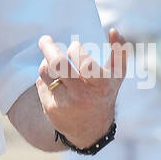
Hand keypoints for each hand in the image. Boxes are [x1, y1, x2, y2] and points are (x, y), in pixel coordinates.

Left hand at [36, 28, 125, 147]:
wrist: (90, 129)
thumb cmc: (104, 92)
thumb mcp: (117, 75)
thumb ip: (119, 51)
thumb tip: (112, 30)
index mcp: (101, 85)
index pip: (83, 62)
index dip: (75, 50)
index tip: (74, 47)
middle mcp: (83, 96)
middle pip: (57, 64)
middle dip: (48, 47)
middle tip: (45, 40)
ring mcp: (65, 103)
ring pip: (45, 71)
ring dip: (46, 61)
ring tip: (51, 60)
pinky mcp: (51, 109)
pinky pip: (41, 83)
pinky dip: (45, 77)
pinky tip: (53, 81)